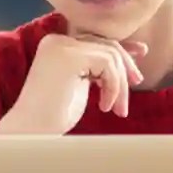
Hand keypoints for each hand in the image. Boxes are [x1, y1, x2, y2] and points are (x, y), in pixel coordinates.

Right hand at [0, 33, 148, 134]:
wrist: (31, 132)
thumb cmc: (54, 116)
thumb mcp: (83, 85)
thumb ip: (101, 67)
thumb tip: (137, 51)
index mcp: (58, 45)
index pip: (98, 40)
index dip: (123, 49)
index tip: (141, 59)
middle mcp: (57, 40)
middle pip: (107, 45)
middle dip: (126, 67)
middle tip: (137, 85)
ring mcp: (62, 47)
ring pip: (111, 55)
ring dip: (120, 85)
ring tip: (118, 109)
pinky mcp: (69, 57)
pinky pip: (107, 64)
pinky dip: (113, 87)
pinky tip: (104, 106)